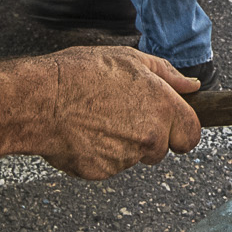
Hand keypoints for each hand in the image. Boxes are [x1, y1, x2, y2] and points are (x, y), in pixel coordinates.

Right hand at [35, 46, 200, 178]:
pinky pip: (109, 166)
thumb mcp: (128, 59)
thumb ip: (166, 74)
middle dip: (149, 138)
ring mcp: (126, 157)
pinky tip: (84, 133)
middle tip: (122, 116)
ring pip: (134, 157)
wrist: (39, 101)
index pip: (192, 134)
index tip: (169, 126)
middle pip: (162, 149)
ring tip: (96, 118)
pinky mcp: (103, 172)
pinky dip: (100, 153)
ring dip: (121, 144)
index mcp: (162, 107)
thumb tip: (191, 86)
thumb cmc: (79, 75)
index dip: (180, 130)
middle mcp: (149, 136)